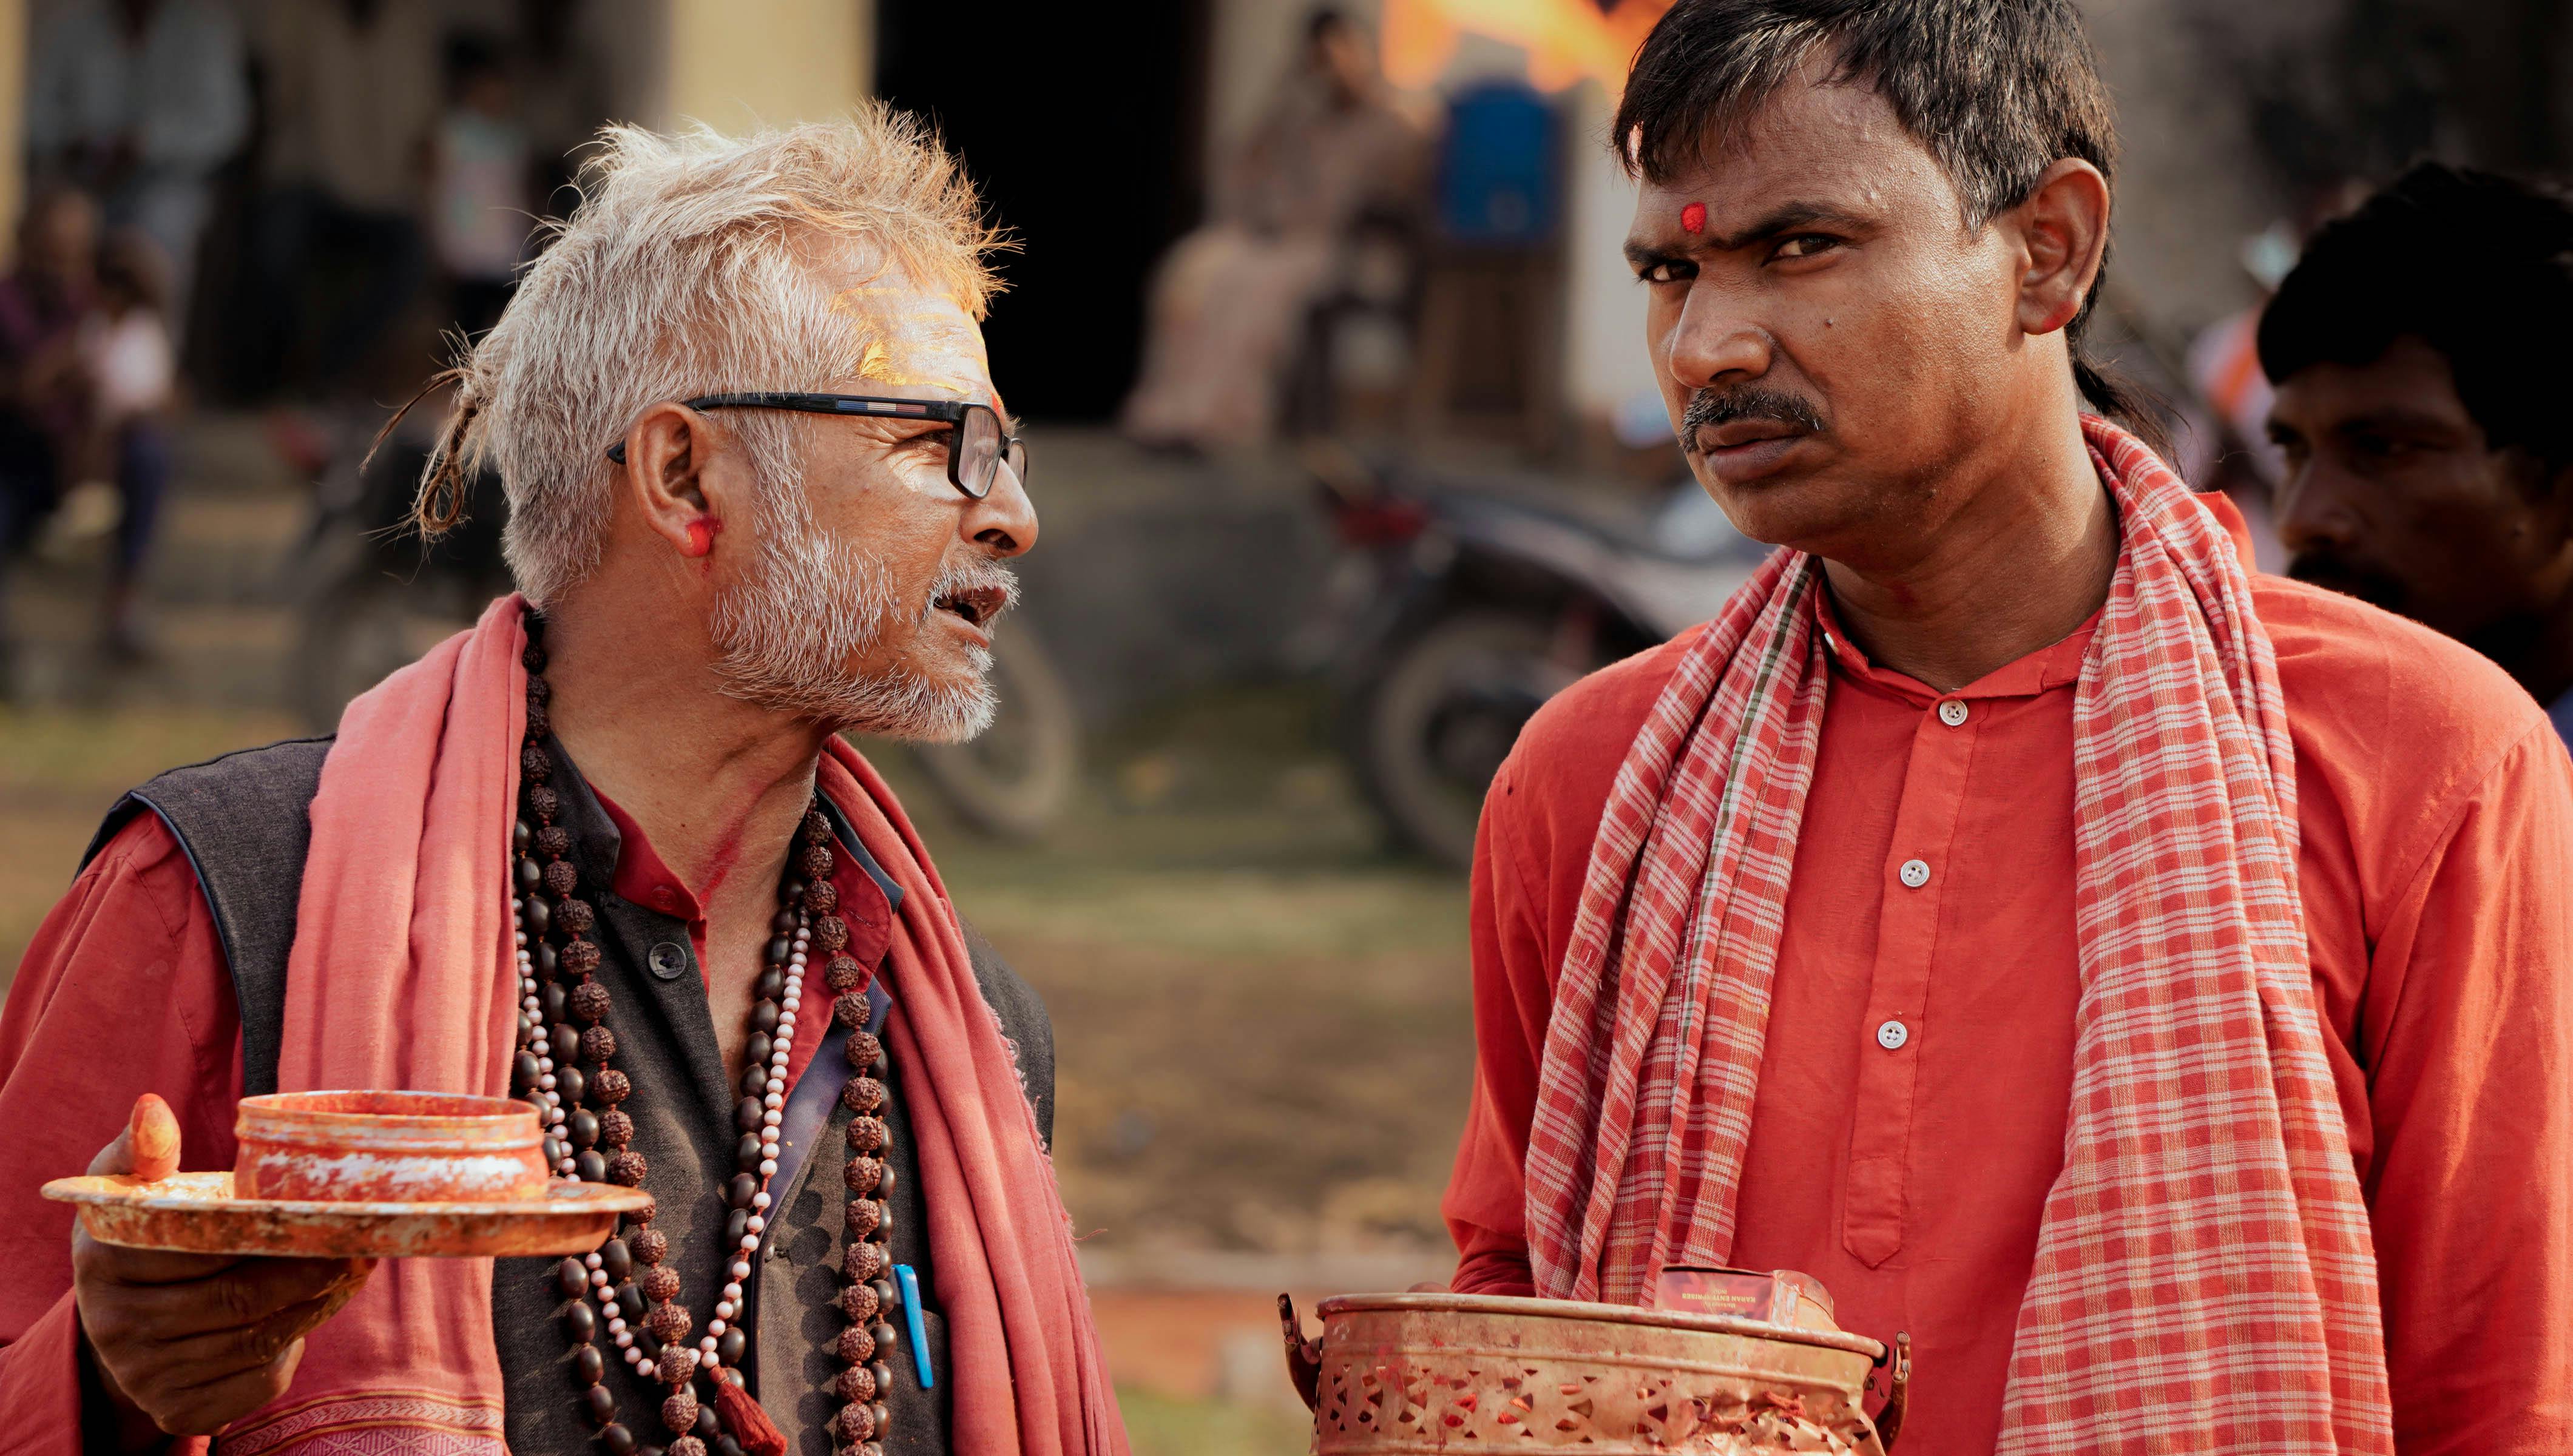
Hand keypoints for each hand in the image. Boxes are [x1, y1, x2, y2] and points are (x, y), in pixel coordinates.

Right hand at [70, 1101, 374, 1439]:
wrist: (125, 1314)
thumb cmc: (144, 1233)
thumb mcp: (131, 1187)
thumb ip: (143, 1149)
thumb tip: (151, 1108)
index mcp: (103, 1261)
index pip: (199, 1247)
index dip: (267, 1231)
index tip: (319, 1211)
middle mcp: (116, 1326)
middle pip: (236, 1298)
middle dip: (306, 1271)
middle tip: (356, 1246)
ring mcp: (145, 1375)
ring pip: (255, 1340)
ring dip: (312, 1306)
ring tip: (349, 1273)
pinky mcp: (180, 1408)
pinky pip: (257, 1381)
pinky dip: (294, 1348)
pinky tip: (309, 1315)